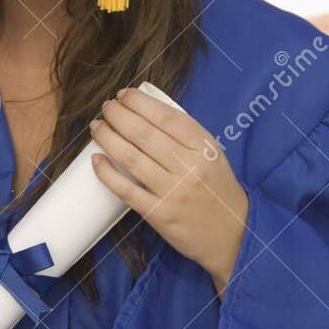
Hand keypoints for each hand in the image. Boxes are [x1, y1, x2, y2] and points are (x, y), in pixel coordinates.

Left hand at [90, 86, 248, 296]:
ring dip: (107, 138)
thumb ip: (186, 135)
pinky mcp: (159, 214)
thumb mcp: (212, 155)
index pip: (166, 116)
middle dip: (118, 115)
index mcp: (204, 148)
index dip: (139, 103)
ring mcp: (172, 191)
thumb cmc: (217, 188)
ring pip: (130, 158)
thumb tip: (147, 111)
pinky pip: (126, 190)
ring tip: (96, 127)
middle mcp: (189, 167)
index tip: (123, 95)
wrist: (233, 234)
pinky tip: (96, 159)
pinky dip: (107, 173)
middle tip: (106, 108)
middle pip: (143, 134)